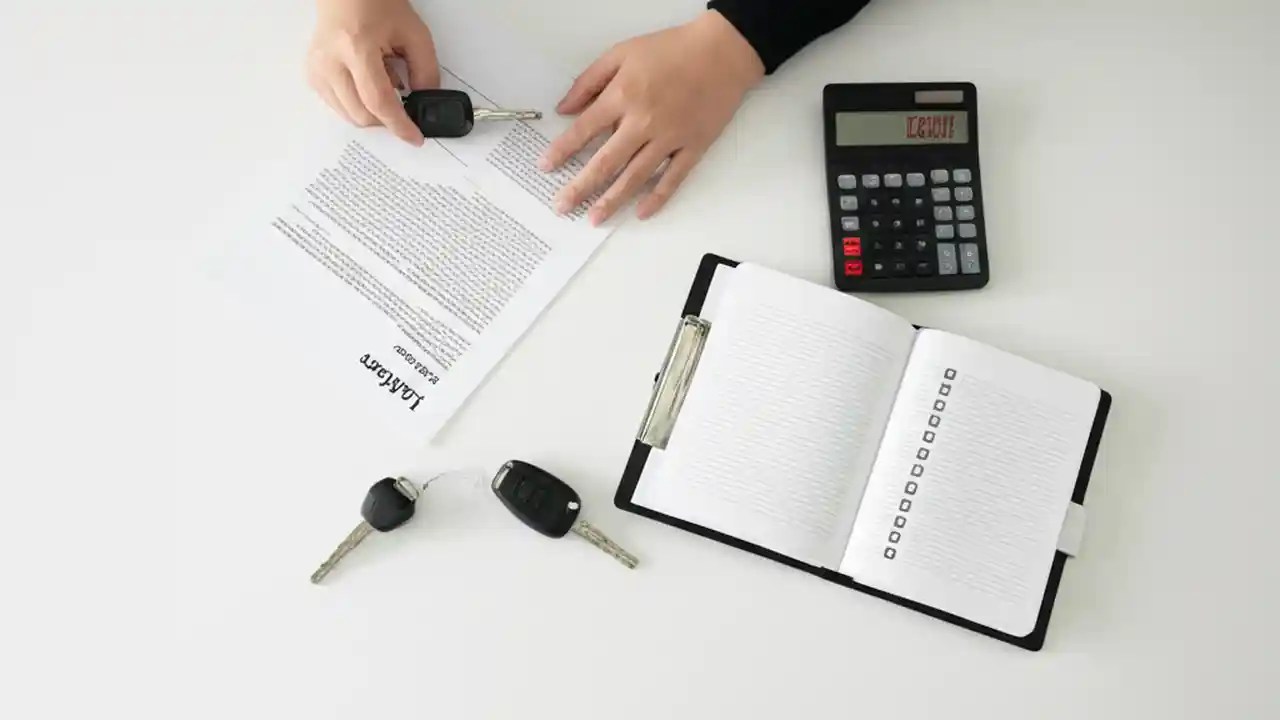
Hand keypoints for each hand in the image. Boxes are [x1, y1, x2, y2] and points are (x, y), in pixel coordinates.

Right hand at [306, 0, 439, 144]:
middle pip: (362, 115)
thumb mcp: (414, 34)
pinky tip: (367, 84)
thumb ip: (425, 71)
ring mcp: (317, 70)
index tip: (414, 136)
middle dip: (387, 120)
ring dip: (372, 113)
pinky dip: (358, 105)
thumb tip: (425, 103)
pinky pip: (339, 107)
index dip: (399, 124)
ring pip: (349, 116)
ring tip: (383, 84)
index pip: (378, 101)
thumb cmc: (375, 4)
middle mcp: (330, 61)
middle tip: (405, 108)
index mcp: (355, 47)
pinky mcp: (313, 76)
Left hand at [541, 11, 764, 224]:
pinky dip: (657, 199)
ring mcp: (670, 138)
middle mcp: (643, 122)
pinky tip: (640, 213)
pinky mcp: (693, 147)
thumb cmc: (671, 49)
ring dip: (612, 200)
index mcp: (623, 96)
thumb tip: (564, 108)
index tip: (545, 167)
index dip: (562, 150)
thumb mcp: (622, 53)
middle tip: (562, 206)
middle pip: (605, 162)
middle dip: (580, 187)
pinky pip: (672, 179)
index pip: (584, 130)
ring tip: (593, 219)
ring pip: (635, 177)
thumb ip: (589, 80)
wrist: (721, 52)